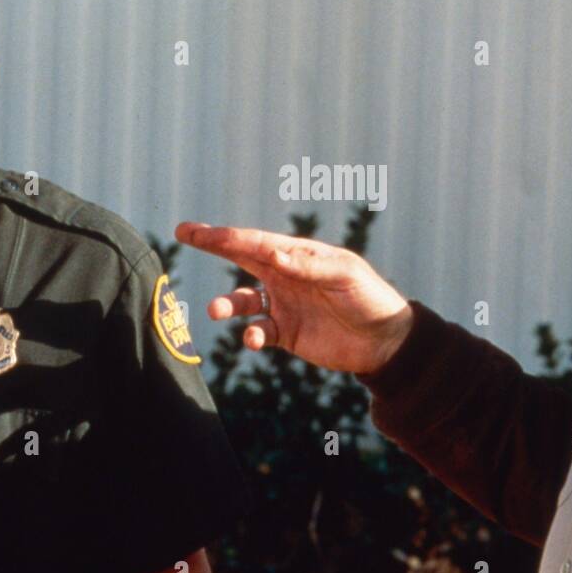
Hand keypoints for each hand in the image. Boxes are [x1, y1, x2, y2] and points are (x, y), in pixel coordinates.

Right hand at [174, 222, 414, 373]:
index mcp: (298, 256)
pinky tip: (254, 340)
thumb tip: (272, 253)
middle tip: (184, 234)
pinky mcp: (287, 333)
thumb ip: (308, 266)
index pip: (255, 242)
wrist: (387, 341)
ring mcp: (284, 305)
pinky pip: (258, 332)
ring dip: (226, 304)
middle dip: (214, 246)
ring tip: (216, 311)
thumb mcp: (345, 276)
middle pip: (241, 258)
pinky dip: (250, 336)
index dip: (223, 236)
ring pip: (242, 301)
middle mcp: (285, 276)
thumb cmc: (370, 298)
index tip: (194, 230)